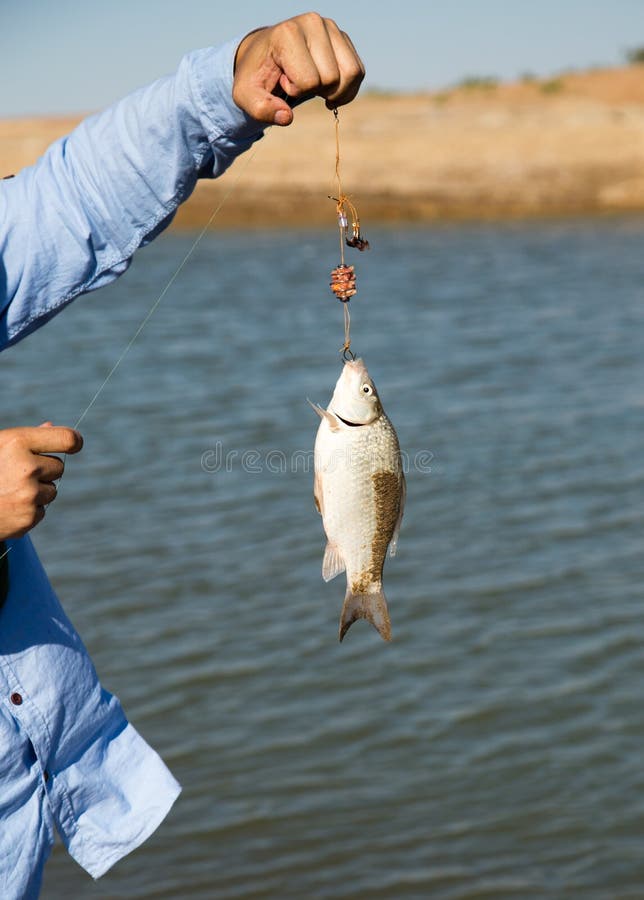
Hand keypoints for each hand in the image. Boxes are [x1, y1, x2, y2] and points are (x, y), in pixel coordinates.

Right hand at [0, 424, 82, 538]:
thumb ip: (26, 440)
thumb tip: (51, 426)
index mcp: (17, 442)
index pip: (66, 438)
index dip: (74, 441)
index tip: (76, 444)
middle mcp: (26, 467)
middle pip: (59, 467)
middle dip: (44, 470)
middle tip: (16, 473)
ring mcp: (29, 494)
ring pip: (52, 490)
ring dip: (37, 491)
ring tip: (9, 490)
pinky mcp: (30, 517)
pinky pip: (43, 509)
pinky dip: (30, 509)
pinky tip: (8, 505)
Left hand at [233, 12, 364, 125]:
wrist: (266, 57)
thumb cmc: (257, 76)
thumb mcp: (246, 96)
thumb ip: (261, 109)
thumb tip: (286, 117)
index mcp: (288, 33)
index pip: (309, 80)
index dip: (296, 90)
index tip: (283, 79)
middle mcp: (313, 23)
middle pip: (332, 79)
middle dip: (316, 91)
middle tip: (298, 80)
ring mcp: (331, 27)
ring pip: (351, 75)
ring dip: (335, 91)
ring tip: (315, 85)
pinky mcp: (343, 38)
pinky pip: (358, 72)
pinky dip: (347, 89)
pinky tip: (329, 88)